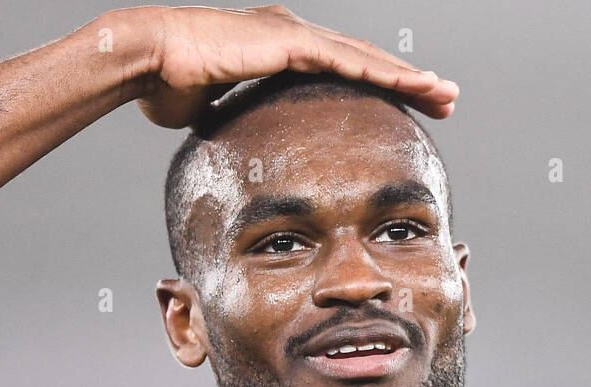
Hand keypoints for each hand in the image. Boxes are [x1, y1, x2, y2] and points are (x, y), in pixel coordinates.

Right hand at [135, 4, 458, 128]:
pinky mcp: (290, 42)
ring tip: (444, 95)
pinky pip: (348, 62)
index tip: (405, 106)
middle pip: (364, 61)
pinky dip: (383, 75)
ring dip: (409, 78)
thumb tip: (231, 146)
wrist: (146, 60)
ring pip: (366, 59)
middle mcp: (293, 35)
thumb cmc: (165, 86)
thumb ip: (231, 122)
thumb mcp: (210, 111)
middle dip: (408, 81)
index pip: (340, 70)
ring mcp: (294, 35)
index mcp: (278, 49)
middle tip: (444, 99)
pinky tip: (413, 86)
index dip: (376, 87)